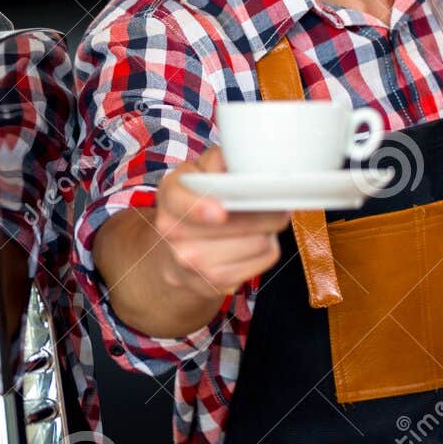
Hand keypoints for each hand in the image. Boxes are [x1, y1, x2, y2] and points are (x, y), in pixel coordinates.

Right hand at [154, 146, 287, 299]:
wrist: (177, 254)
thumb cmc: (197, 202)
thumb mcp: (198, 171)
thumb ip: (217, 160)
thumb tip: (241, 162)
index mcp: (170, 195)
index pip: (181, 202)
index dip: (201, 208)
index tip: (220, 212)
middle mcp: (174, 232)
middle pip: (237, 223)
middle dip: (265, 209)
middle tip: (272, 200)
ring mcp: (193, 263)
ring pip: (258, 241)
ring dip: (270, 228)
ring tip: (263, 219)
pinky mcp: (217, 283)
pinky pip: (265, 258)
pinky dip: (269, 248)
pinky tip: (257, 240)